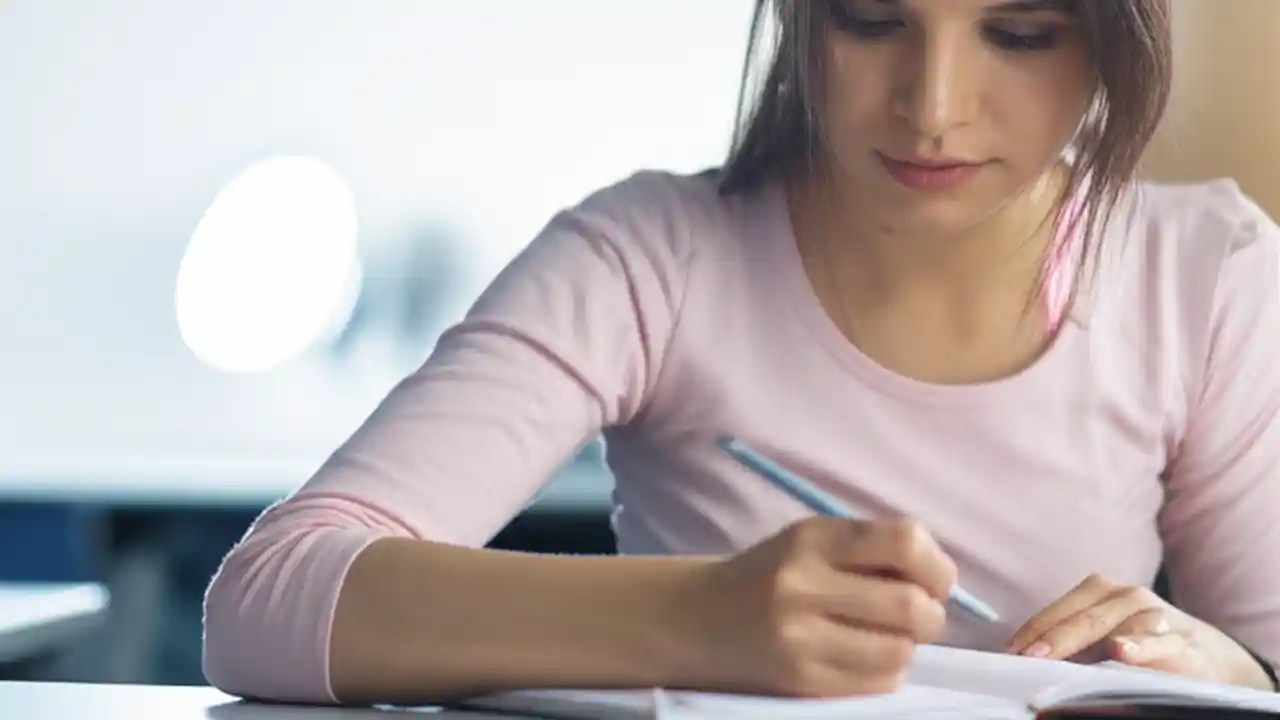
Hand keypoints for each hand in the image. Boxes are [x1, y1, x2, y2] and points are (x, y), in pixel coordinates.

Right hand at [683, 517, 957, 697]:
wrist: (699, 618)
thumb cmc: (772, 574)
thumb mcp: (812, 542)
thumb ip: (871, 551)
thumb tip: (941, 581)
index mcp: (812, 537)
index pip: (904, 542)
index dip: (937, 565)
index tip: (934, 579)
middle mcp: (803, 584)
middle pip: (911, 605)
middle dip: (930, 614)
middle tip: (918, 614)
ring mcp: (800, 638)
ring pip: (899, 650)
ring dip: (908, 646)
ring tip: (886, 636)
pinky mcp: (801, 680)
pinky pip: (877, 682)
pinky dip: (885, 670)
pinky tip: (863, 656)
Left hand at [1005, 573, 1273, 689]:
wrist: (1209, 656)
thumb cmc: (1140, 645)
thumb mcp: (1101, 642)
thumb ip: (1071, 647)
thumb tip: (1022, 659)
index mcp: (1097, 591)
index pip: (1053, 615)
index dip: (1027, 636)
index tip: (1004, 657)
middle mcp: (1125, 596)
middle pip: (1079, 618)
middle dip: (1049, 639)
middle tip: (1024, 658)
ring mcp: (1157, 614)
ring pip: (1115, 623)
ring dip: (1087, 639)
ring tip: (1056, 654)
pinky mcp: (1185, 640)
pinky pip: (1160, 642)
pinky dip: (1140, 646)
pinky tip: (1122, 652)